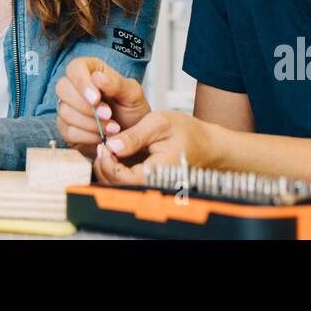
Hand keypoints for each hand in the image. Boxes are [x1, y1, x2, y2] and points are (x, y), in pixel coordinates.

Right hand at [55, 57, 150, 157]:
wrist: (132, 136)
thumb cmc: (132, 110)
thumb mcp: (132, 94)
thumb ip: (116, 84)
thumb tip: (98, 77)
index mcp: (90, 70)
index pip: (74, 68)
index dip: (82, 83)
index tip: (96, 99)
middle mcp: (75, 86)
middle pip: (62, 88)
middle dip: (85, 106)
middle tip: (108, 115)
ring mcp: (68, 107)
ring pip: (65, 111)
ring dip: (90, 123)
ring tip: (112, 128)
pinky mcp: (66, 128)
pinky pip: (67, 131)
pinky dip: (87, 137)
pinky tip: (102, 137)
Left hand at [92, 111, 221, 184]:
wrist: (208, 145)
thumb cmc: (188, 133)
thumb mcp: (159, 124)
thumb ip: (134, 136)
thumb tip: (112, 145)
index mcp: (156, 174)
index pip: (121, 179)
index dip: (107, 162)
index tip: (104, 144)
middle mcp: (153, 185)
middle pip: (117, 186)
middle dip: (104, 167)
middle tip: (102, 146)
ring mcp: (151, 186)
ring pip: (120, 186)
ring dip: (109, 169)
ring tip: (108, 149)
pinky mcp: (149, 183)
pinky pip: (128, 182)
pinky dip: (117, 170)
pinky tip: (117, 155)